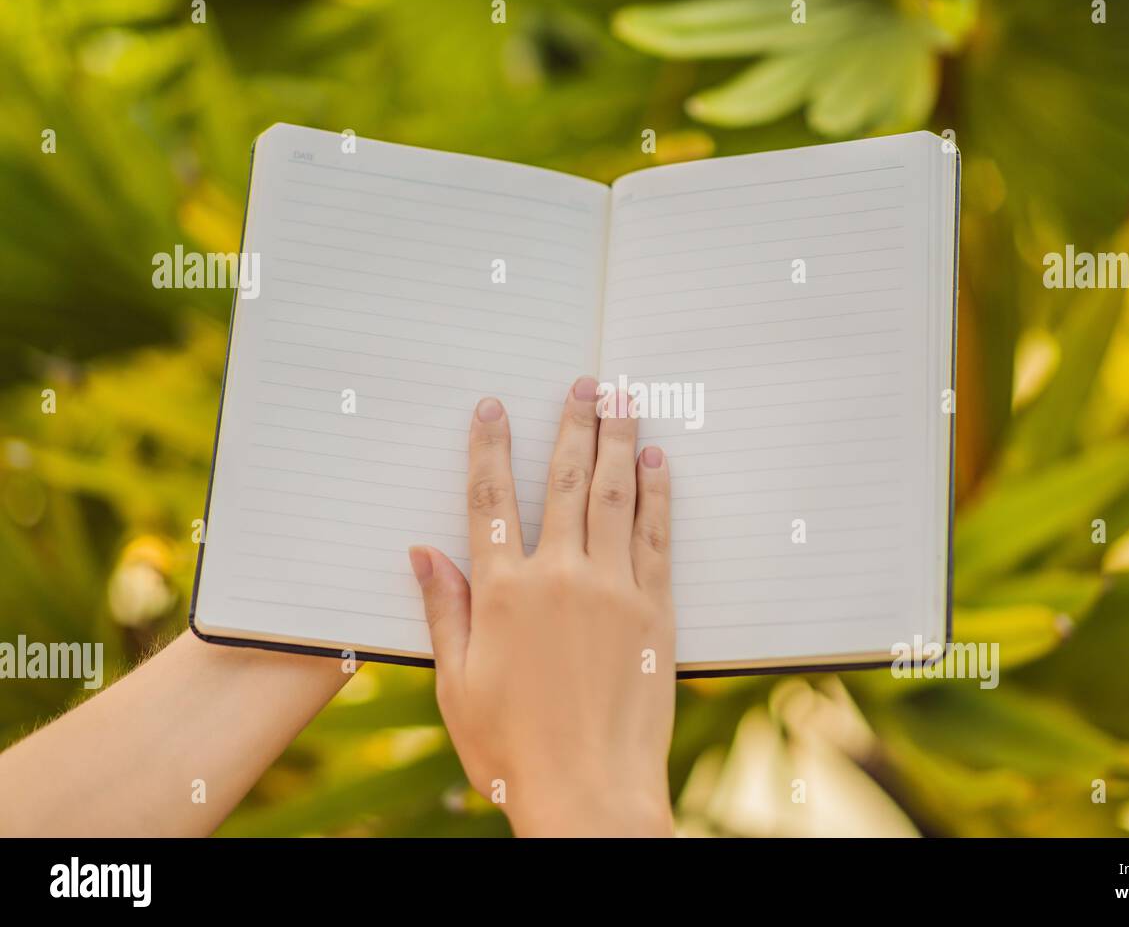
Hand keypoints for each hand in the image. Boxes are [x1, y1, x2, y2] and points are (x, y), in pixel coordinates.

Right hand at [409, 376, 675, 836]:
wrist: (590, 793)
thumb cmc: (513, 748)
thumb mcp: (457, 683)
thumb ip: (446, 611)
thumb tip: (423, 552)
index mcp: (503, 593)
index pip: (491, 500)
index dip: (491, 447)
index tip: (494, 407)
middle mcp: (559, 578)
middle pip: (565, 481)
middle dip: (573, 424)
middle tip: (585, 382)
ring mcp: (613, 590)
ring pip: (615, 495)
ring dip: (619, 440)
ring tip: (624, 397)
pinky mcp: (654, 610)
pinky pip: (656, 536)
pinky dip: (658, 493)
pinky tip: (658, 462)